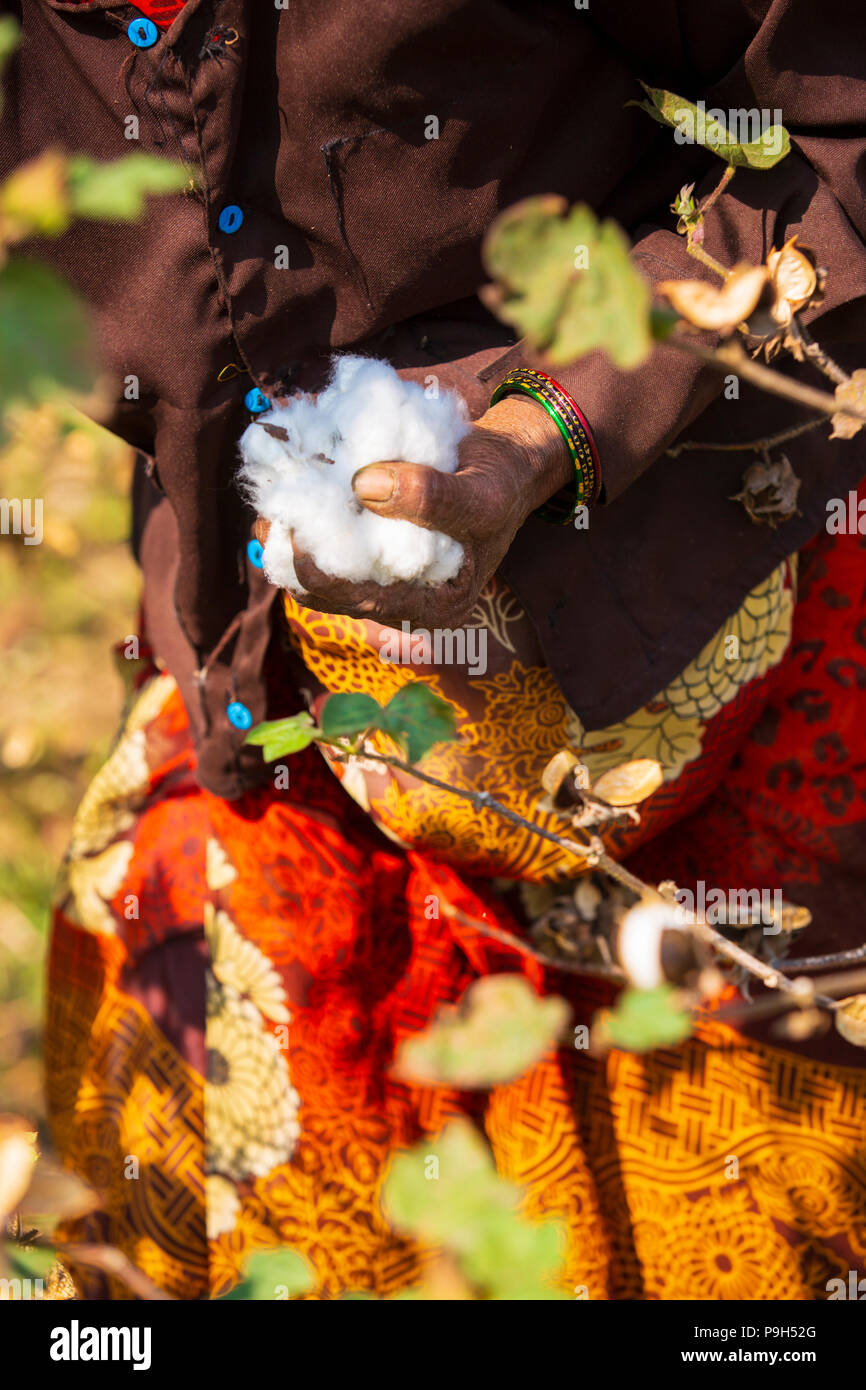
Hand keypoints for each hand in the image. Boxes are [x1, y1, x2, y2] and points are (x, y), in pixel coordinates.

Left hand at [256, 394, 572, 627]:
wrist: (506, 467)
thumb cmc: (501, 482)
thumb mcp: (482, 490)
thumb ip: (433, 496)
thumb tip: (363, 487)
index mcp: (437, 607)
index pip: (364, 600)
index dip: (321, 568)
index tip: (294, 523)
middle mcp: (407, 605)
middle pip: (333, 595)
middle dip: (295, 556)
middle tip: (269, 514)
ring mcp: (387, 584)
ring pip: (321, 579)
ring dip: (292, 545)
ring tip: (271, 509)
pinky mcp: (373, 559)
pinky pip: (327, 555)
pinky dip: (307, 530)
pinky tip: (291, 502)